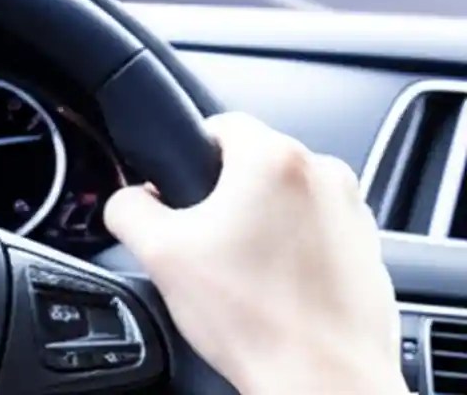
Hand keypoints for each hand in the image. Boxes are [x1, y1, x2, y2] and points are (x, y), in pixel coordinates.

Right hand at [104, 113, 405, 394]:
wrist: (322, 381)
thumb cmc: (254, 320)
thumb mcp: (158, 254)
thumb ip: (127, 208)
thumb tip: (126, 200)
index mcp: (274, 157)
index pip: (216, 125)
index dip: (185, 160)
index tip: (178, 199)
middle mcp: (324, 173)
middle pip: (251, 165)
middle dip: (223, 199)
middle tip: (204, 248)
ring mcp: (353, 212)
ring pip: (283, 200)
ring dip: (259, 225)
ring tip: (241, 276)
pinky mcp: (368, 249)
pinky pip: (315, 233)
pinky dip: (291, 252)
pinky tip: (272, 291)